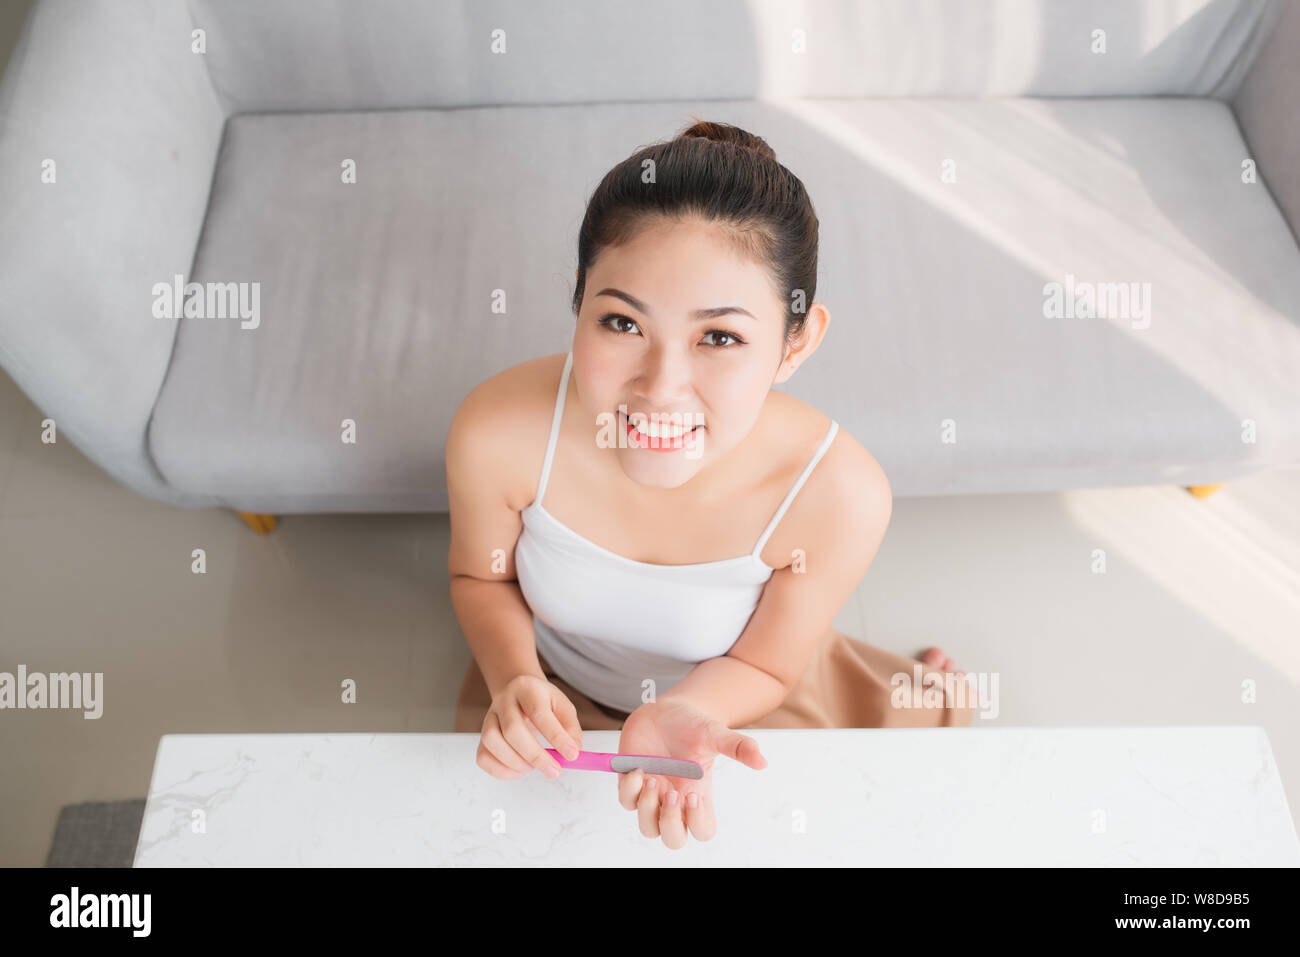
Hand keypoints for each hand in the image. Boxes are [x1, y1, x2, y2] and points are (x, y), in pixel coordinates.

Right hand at [476, 674, 582, 779]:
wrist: (517, 692)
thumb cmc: (541, 701)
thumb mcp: (562, 705)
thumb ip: (570, 727)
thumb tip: (574, 751)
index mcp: (527, 689)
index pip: (539, 713)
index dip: (556, 736)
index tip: (571, 755)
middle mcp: (504, 701)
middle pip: (513, 729)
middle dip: (535, 756)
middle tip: (554, 771)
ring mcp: (489, 717)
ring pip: (492, 741)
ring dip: (515, 762)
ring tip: (532, 768)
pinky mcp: (483, 735)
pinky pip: (483, 756)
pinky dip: (500, 770)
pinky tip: (519, 770)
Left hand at [616, 696, 766, 848]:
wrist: (667, 709)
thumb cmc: (694, 725)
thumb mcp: (716, 733)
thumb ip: (738, 746)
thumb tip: (763, 761)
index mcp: (697, 794)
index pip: (702, 830)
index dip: (697, 822)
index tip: (692, 794)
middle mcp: (675, 800)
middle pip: (673, 839)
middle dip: (670, 824)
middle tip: (673, 794)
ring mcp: (652, 793)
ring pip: (647, 828)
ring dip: (647, 809)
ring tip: (652, 780)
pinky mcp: (632, 781)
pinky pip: (626, 801)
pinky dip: (629, 790)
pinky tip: (638, 768)